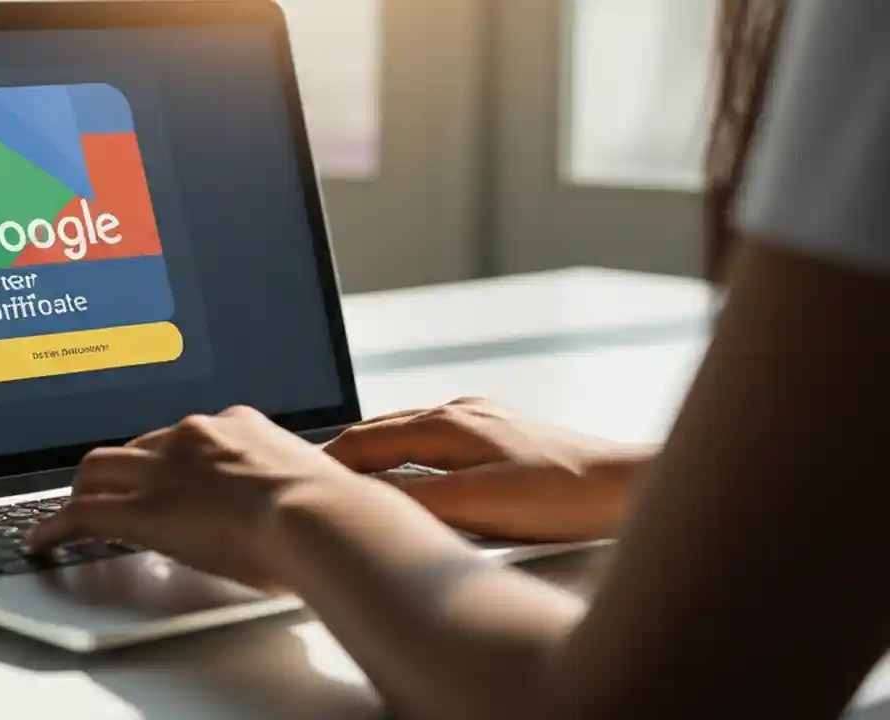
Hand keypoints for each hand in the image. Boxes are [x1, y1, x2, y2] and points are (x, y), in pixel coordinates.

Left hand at [26, 406, 385, 588]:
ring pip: (97, 470)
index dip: (169, 459)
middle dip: (117, 469)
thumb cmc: (332, 512)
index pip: (186, 437)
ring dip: (82, 492)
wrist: (319, 518)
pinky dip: (54, 528)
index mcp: (238, 426)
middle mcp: (195, 436)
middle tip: (108, 492)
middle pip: (134, 447)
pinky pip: (82, 515)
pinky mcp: (141, 508)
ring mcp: (164, 470)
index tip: (168, 474)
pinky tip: (42, 541)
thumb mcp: (315, 488)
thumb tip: (317, 510)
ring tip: (71, 513)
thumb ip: (298, 490)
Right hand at [326, 398, 655, 540]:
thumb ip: (416, 497)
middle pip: (381, 429)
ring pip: (407, 433)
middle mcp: (460, 411)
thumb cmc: (562, 496)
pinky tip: (410, 474)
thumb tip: (360, 492)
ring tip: (347, 477)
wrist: (627, 486)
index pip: (365, 439)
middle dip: (343, 452)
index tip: (294, 479)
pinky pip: (434, 441)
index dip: (326, 461)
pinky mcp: (502, 435)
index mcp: (447, 423)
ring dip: (374, 453)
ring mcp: (482, 420)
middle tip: (307, 477)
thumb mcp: (479, 504)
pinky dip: (407, 456)